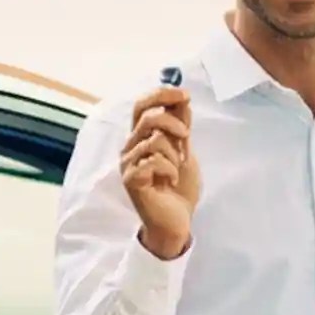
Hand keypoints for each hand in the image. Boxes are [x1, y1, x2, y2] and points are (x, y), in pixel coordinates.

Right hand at [120, 86, 200, 258]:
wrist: (177, 220)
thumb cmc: (178, 188)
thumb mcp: (185, 152)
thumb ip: (181, 127)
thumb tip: (182, 99)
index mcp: (141, 137)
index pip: (142, 106)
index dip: (161, 95)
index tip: (184, 94)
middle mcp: (130, 147)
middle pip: (148, 117)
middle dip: (173, 122)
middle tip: (186, 136)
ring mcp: (128, 163)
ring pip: (154, 140)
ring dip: (174, 155)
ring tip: (174, 170)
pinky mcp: (130, 179)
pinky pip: (154, 160)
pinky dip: (170, 170)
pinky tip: (169, 181)